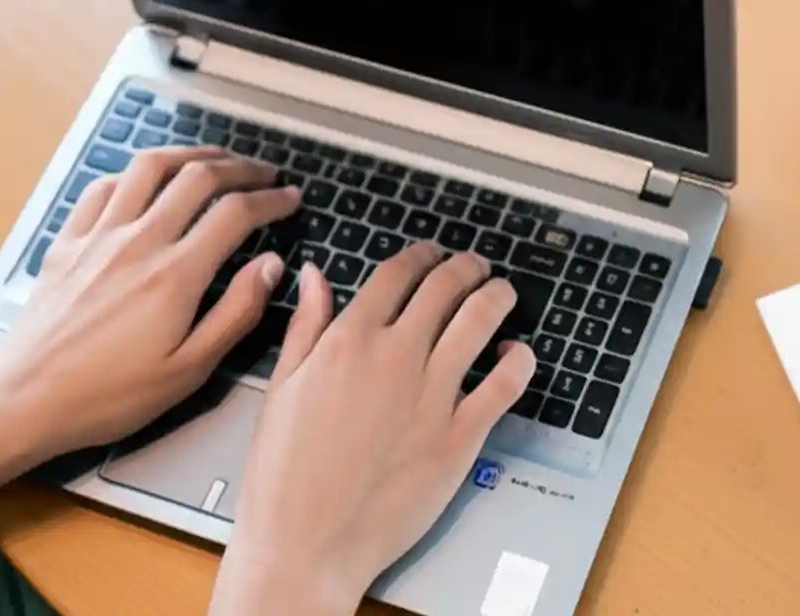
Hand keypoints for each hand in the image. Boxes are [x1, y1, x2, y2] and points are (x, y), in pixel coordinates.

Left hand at [0, 147, 300, 468]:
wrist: (23, 400)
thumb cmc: (108, 396)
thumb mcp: (189, 371)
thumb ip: (236, 313)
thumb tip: (270, 267)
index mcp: (175, 275)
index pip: (236, 214)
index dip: (271, 200)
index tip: (290, 198)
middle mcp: (138, 242)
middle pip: (198, 177)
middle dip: (240, 167)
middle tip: (264, 173)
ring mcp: (98, 237)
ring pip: (150, 168)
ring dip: (190, 154)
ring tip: (214, 159)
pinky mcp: (68, 243)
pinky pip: (103, 187)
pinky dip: (135, 174)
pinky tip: (147, 180)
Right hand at [211, 244, 534, 613]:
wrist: (306, 545)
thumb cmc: (284, 476)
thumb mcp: (281, 389)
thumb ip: (305, 327)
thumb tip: (312, 275)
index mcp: (348, 341)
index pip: (397, 274)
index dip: (421, 254)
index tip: (431, 253)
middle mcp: (395, 357)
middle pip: (445, 287)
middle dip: (465, 267)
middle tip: (473, 267)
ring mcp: (432, 396)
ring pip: (481, 320)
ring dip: (497, 296)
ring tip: (501, 292)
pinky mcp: (460, 438)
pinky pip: (506, 383)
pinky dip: (518, 359)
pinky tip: (515, 354)